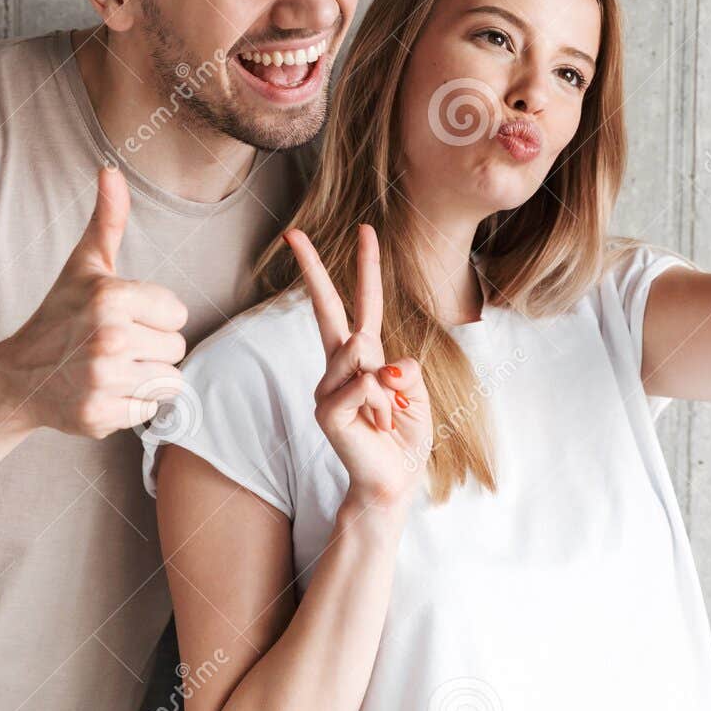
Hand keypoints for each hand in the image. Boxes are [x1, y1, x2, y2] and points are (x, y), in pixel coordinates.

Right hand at [0, 166, 188, 437]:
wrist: (17, 376)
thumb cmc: (59, 316)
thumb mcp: (84, 265)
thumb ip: (108, 219)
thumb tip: (111, 170)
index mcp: (111, 297)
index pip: (177, 314)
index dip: (156, 317)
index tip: (125, 318)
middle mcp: (108, 338)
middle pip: (176, 349)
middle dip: (152, 349)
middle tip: (115, 346)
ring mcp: (102, 380)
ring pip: (168, 382)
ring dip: (146, 378)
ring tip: (113, 368)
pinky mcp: (100, 415)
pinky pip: (149, 411)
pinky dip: (132, 405)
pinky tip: (106, 391)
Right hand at [284, 224, 430, 511]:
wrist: (395, 481)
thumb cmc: (404, 437)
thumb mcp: (417, 392)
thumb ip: (403, 367)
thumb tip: (375, 358)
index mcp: (363, 357)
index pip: (361, 304)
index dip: (365, 268)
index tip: (365, 230)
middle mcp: (339, 366)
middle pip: (327, 308)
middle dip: (311, 269)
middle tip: (293, 232)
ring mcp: (327, 386)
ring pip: (363, 353)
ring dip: (390, 385)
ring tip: (387, 415)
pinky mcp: (326, 410)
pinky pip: (362, 385)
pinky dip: (382, 402)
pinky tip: (378, 423)